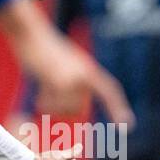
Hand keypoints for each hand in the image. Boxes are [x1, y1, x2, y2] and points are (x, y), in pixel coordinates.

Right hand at [0, 0, 133, 126]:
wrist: (31, 34)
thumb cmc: (44, 50)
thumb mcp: (66, 65)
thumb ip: (75, 82)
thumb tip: (75, 109)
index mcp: (90, 69)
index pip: (110, 90)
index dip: (117, 107)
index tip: (127, 124)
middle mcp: (85, 74)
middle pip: (77, 109)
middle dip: (62, 107)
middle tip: (48, 94)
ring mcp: (73, 79)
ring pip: (64, 109)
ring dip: (51, 104)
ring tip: (43, 86)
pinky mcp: (59, 82)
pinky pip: (51, 106)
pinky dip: (43, 103)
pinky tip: (39, 89)